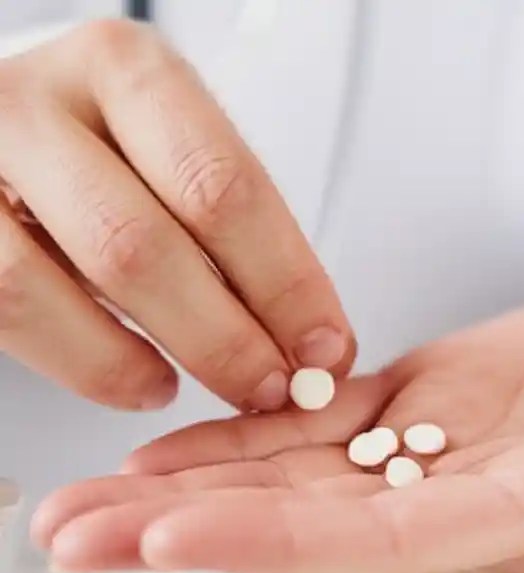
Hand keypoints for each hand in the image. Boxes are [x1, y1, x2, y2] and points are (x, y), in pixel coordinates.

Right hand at [0, 20, 352, 410]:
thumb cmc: (105, 152)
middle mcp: (36, 101)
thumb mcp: (175, 160)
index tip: (328, 347)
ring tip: (222, 389)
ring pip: (56, 283)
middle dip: (229, 335)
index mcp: (124, 70)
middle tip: (281, 388)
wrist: (0, 137)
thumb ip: (239, 231)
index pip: (221, 185)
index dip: (284, 282)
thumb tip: (317, 342)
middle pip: (144, 241)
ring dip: (156, 355)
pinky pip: (10, 309)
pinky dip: (90, 363)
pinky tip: (146, 382)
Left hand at [31, 292, 523, 572]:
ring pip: (292, 472)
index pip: (378, 538)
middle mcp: (451, 495)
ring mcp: (426, 449)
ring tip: (93, 498)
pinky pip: (317, 419)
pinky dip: (244, 431)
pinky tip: (174, 444)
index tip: (172, 536)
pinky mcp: (420, 399)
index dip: (275, 540)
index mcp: (515, 512)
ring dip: (189, 484)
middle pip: (304, 517)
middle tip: (75, 533)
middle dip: (185, 526)